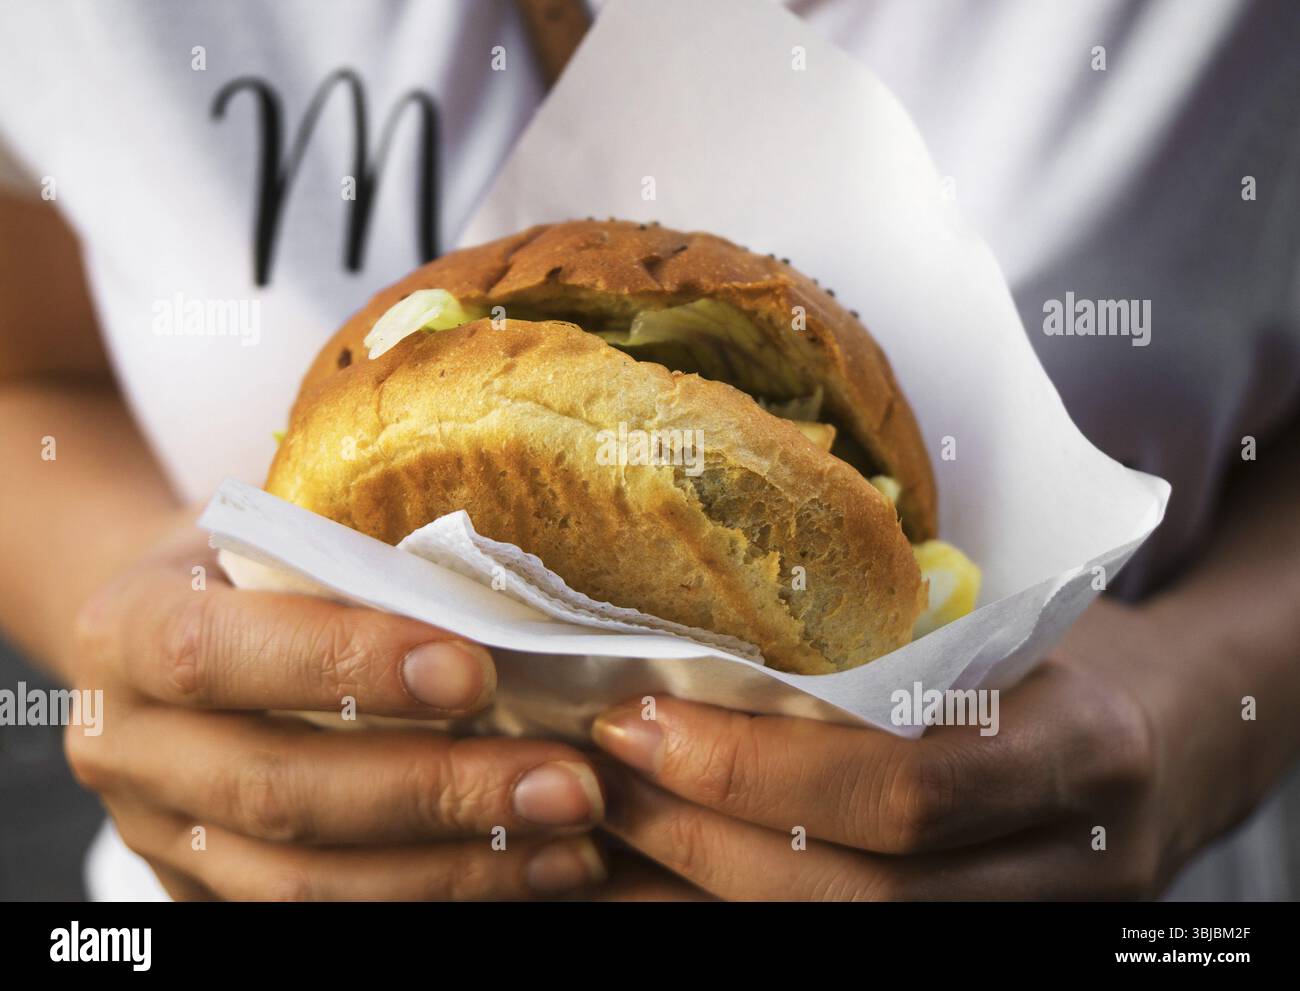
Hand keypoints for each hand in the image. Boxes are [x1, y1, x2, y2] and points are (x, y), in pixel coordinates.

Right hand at [63, 508, 607, 899]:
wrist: (170, 632)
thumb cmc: (252, 562)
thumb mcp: (281, 523)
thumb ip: (358, 548)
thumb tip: (513, 581)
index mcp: (128, 631)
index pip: (216, 654)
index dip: (341, 664)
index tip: (473, 671)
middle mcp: (125, 748)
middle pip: (277, 790)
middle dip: (436, 792)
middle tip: (568, 782)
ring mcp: (161, 837)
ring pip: (301, 884)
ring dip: (453, 869)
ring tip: (569, 840)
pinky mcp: (207, 893)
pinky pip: (321, 919)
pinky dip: (434, 899)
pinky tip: (527, 871)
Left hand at [591, 597, 1232, 899]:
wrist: (1171, 736)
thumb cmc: (1066, 656)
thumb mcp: (1005, 625)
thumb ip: (888, 649)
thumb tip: (689, 643)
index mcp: (1080, 749)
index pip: (905, 787)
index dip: (756, 769)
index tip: (638, 720)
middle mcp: (1075, 864)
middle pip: (867, 892)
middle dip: (708, 841)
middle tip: (605, 781)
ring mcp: (1044, 924)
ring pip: (850, 937)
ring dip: (709, 894)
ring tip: (613, 839)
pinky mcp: (996, 947)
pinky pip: (855, 944)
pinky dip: (751, 914)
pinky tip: (672, 884)